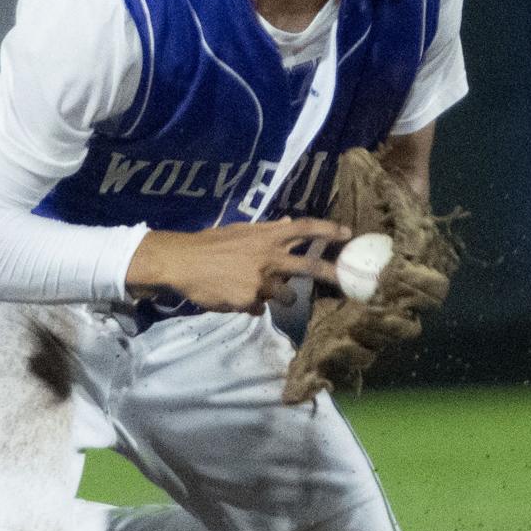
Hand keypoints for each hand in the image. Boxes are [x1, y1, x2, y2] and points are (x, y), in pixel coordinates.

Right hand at [125, 218, 350, 314]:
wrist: (182, 262)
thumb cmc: (209, 243)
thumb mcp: (240, 231)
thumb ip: (267, 230)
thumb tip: (289, 223)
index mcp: (266, 236)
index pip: (304, 228)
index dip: (328, 229)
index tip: (348, 233)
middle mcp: (269, 257)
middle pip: (309, 266)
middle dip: (332, 273)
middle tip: (348, 279)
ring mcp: (260, 281)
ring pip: (285, 295)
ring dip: (276, 294)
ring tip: (252, 288)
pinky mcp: (249, 301)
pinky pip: (259, 307)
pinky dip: (250, 303)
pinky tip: (233, 295)